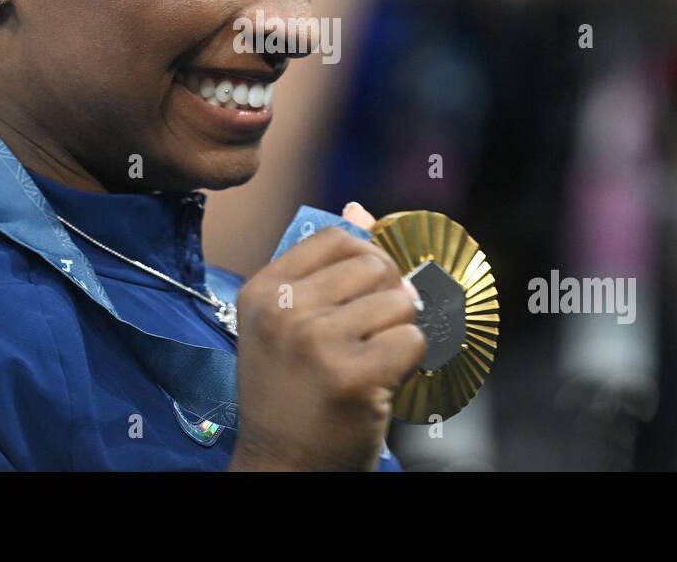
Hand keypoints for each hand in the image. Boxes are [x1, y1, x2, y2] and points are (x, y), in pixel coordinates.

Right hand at [228, 202, 425, 470]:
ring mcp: (317, 343)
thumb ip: (323, 267)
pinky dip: (411, 361)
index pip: (337, 238)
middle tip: (376, 330)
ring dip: (400, 331)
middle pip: (373, 265)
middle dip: (390, 294)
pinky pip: (413, 340)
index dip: (368, 256)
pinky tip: (383, 380)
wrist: (280, 467)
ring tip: (376, 358)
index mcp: (263, 290)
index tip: (369, 288)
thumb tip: (361, 208)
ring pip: (399, 302)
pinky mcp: (353, 376)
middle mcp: (284, 311)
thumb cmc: (289, 394)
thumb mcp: (286, 324)